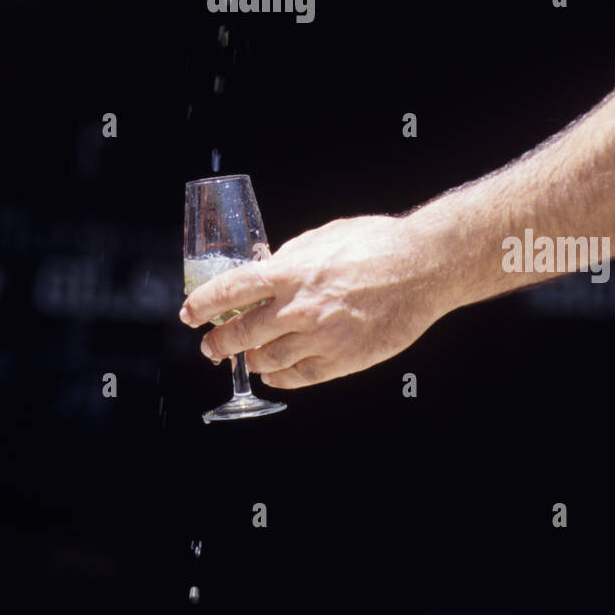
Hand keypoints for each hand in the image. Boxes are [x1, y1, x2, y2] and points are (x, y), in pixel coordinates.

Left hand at [178, 213, 450, 388]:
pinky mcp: (342, 360)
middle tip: (209, 345)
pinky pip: (299, 377)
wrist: (423, 267)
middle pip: (242, 333)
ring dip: (248, 360)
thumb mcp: (323, 237)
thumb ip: (290, 258)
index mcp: (291, 273)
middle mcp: (299, 308)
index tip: (190, 314)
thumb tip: (267, 271)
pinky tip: (274, 374)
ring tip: (243, 358)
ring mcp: (320, 338)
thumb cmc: (377, 244)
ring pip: (267, 360)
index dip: (204, 305)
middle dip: (218, 343)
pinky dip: (280, 378)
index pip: (231, 292)